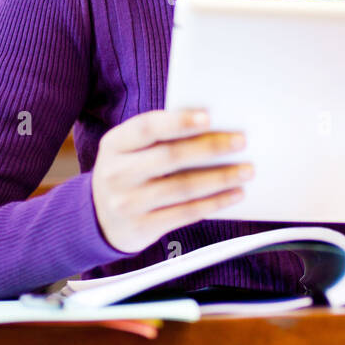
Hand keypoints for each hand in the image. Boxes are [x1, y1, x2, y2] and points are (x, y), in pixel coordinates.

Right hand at [91, 109, 252, 253]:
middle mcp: (117, 173)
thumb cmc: (130, 172)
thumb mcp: (130, 150)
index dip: (179, 122)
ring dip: (220, 178)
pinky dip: (215, 203)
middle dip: (210, 148)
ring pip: (182, 187)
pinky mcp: (142, 227)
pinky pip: (186, 213)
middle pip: (170, 157)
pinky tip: (235, 194)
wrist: (97, 219)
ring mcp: (127, 203)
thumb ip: (161, 137)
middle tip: (241, 141)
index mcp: (115, 144)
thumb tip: (216, 127)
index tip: (209, 117)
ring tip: (247, 170)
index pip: (147, 128)